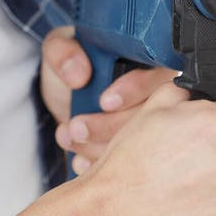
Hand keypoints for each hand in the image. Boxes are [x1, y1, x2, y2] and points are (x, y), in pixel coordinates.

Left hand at [40, 26, 176, 173]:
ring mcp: (150, 125)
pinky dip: (100, 165)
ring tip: (68, 137)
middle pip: (150, 116)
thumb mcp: (59, 50)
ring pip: (139, 144)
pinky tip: (79, 161)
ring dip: (100, 147)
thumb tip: (78, 75)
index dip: (134, 90)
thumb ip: (63, 52)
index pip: (155, 76)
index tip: (105, 102)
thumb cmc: (71, 65)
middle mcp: (156, 95)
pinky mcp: (137, 150)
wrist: (66, 95)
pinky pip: (129, 166)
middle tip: (77, 128)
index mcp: (146, 62)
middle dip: (110, 126)